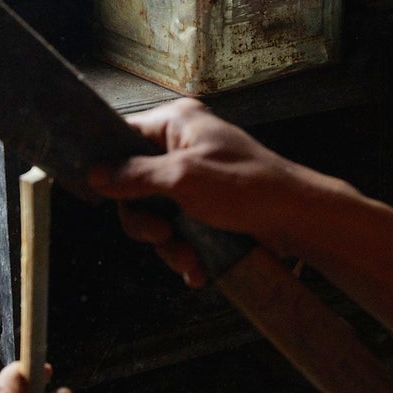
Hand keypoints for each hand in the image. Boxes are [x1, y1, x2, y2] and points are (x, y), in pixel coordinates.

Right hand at [87, 97, 327, 287]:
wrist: (298, 220)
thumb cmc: (247, 187)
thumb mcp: (183, 179)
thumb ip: (135, 176)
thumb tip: (95, 174)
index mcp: (177, 123)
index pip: (123, 134)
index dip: (109, 165)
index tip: (101, 195)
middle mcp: (182, 146)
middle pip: (133, 183)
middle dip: (145, 221)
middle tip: (161, 236)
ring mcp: (193, 177)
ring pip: (154, 213)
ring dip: (168, 245)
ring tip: (189, 260)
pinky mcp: (204, 206)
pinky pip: (177, 228)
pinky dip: (184, 250)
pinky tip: (197, 269)